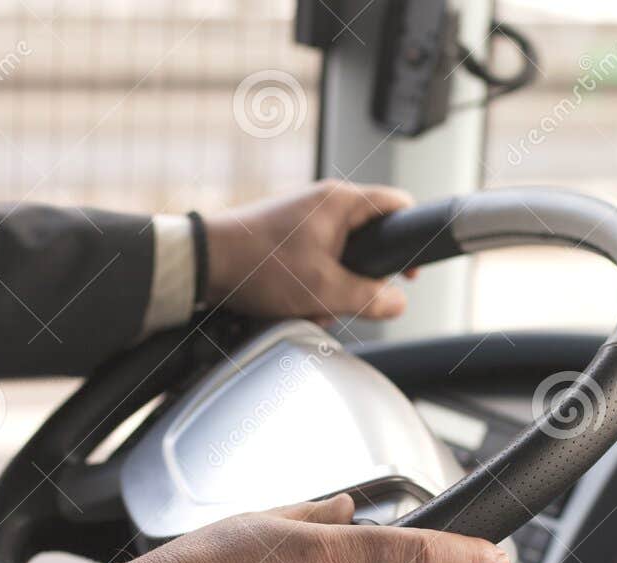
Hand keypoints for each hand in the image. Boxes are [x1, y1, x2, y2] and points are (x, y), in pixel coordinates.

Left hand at [203, 180, 417, 321]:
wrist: (204, 263)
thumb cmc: (258, 264)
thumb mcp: (324, 289)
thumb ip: (369, 298)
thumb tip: (398, 302)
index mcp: (340, 202)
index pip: (397, 205)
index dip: (413, 236)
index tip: (412, 270)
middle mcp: (324, 204)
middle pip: (369, 242)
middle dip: (361, 280)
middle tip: (351, 300)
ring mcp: (304, 221)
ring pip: (341, 260)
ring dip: (333, 290)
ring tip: (312, 305)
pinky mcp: (287, 238)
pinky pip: (316, 266)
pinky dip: (312, 288)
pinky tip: (296, 305)